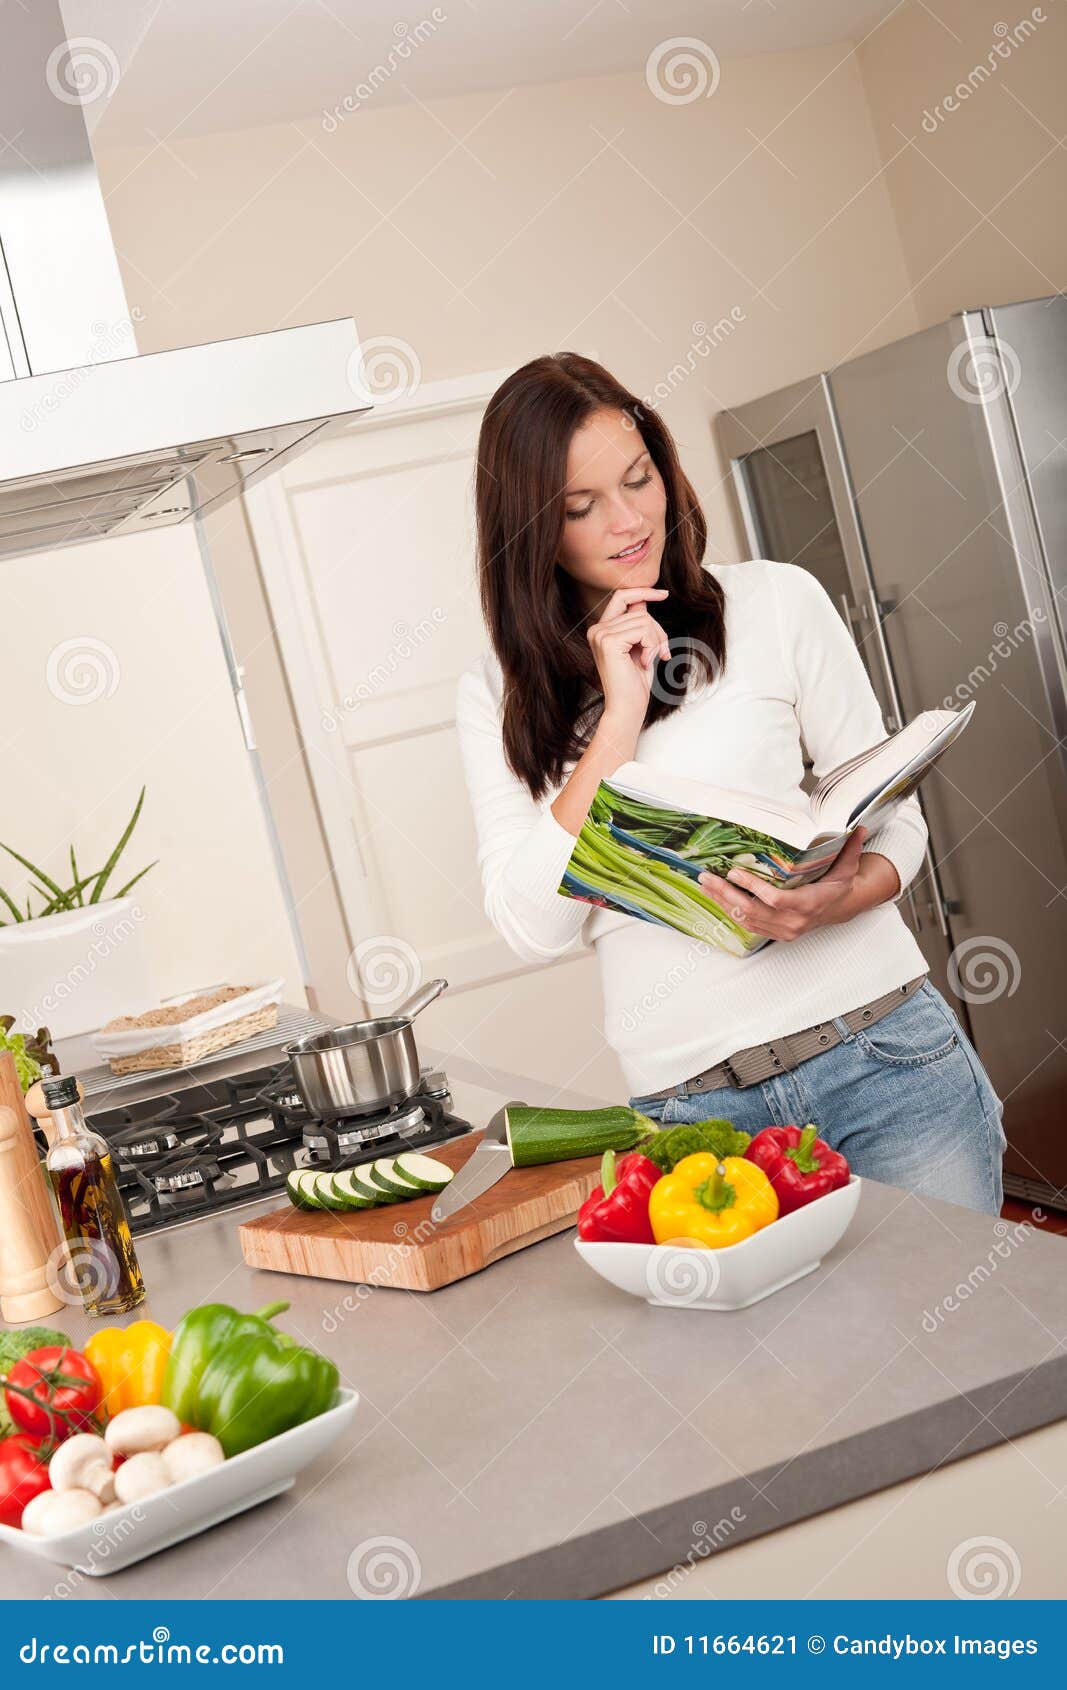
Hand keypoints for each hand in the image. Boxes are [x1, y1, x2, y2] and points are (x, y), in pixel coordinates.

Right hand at [587, 587, 669, 726]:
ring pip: (645, 620)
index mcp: (600, 630)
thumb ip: (638, 624)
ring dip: (657, 641)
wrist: (627, 707)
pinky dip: (652, 645)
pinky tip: (645, 663)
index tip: (664, 594)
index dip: (643, 591)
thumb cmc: (634, 683)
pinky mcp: (609, 642)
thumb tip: (643, 599)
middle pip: (640, 611)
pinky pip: (644, 629)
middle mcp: (596, 630)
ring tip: (652, 660)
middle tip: (663, 653)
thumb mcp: (639, 646)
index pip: (621, 597)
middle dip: (658, 632)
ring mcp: (601, 635)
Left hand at [697, 829, 885, 941]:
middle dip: (726, 893)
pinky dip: (729, 911)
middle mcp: (793, 922)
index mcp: (808, 905)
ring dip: (722, 902)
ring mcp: (782, 930)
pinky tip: (715, 897)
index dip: (754, 889)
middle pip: (753, 910)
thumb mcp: (847, 868)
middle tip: (707, 877)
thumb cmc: (839, 886)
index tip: (734, 873)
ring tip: (705, 884)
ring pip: (745, 919)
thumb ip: (851, 849)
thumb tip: (859, 828)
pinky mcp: (774, 933)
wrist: (839, 910)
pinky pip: (747, 924)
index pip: (776, 900)